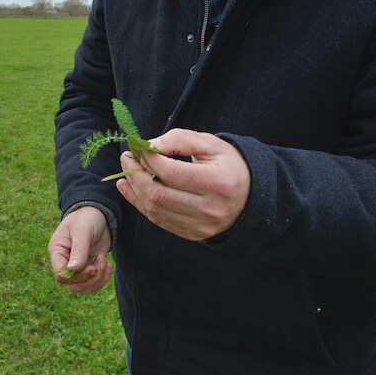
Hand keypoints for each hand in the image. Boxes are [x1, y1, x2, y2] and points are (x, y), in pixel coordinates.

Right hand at [48, 206, 112, 293]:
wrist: (97, 213)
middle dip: (90, 279)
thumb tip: (72, 270)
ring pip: (83, 287)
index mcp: (57, 252)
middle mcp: (64, 262)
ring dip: (98, 280)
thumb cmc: (86, 217)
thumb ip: (78, 250)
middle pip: (72, 285)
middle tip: (101, 263)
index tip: (92, 267)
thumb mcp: (82, 231)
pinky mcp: (88, 267)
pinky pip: (93, 283)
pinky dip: (103, 278)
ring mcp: (76, 266)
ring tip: (105, 262)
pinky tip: (108, 265)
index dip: (77, 277)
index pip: (61, 275)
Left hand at [116, 129, 249, 240]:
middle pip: (159, 194)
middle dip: (136, 174)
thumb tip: (149, 146)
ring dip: (134, 190)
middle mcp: (211, 209)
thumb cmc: (227, 164)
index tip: (137, 147)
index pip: (171, 172)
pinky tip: (131, 189)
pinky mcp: (193, 234)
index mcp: (218, 183)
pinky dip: (140, 204)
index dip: (148, 159)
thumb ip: (179, 140)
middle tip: (127, 158)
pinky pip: (159, 220)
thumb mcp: (209, 144)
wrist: (249, 195)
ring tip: (127, 172)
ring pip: (155, 210)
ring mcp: (202, 226)